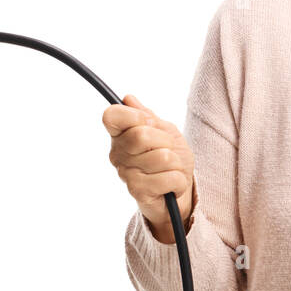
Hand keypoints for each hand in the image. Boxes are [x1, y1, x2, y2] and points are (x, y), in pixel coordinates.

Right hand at [102, 94, 194, 242]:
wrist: (179, 192)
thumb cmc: (171, 160)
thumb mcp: (165, 132)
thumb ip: (147, 116)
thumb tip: (128, 98)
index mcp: (120, 135)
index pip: (111, 115)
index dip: (135, 116)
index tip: (150, 123)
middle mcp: (117, 153)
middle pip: (142, 135)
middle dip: (167, 142)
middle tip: (168, 152)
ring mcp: (125, 173)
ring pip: (162, 157)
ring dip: (176, 164)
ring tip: (170, 170)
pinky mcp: (138, 191)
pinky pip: (170, 177)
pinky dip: (179, 181)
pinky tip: (171, 185)